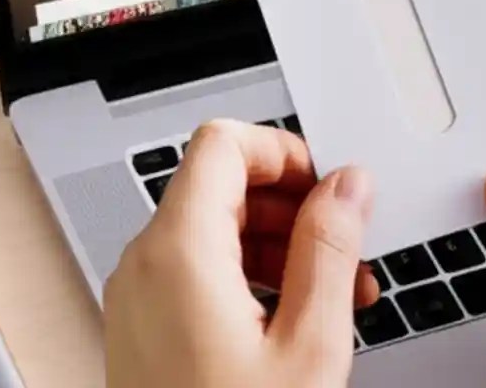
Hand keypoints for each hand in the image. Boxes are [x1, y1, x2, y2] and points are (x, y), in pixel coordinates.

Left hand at [104, 120, 377, 387]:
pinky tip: (296, 318)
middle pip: (221, 184)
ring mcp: (137, 296)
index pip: (223, 143)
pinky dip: (251, 275)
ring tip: (336, 291)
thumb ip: (331, 248)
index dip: (284, 150)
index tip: (329, 181)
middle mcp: (145, 265)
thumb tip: (347, 186)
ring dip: (280, 243)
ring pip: (214, 228)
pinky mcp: (143, 326)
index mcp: (179, 253)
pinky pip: (199, 270)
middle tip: (347, 243)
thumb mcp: (310, 343)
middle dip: (294, 205)